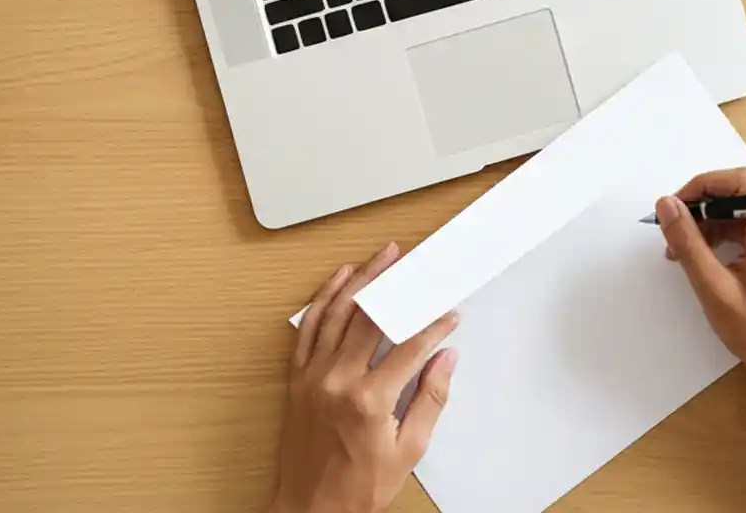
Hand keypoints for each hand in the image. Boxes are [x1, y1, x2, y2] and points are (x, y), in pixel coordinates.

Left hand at [272, 242, 459, 512]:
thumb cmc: (357, 487)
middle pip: (371, 317)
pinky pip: (310, 327)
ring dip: (362, 280)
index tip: (448, 314)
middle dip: (397, 284)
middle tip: (414, 262)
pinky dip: (325, 299)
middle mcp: (337, 380)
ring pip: (339, 313)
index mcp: (369, 400)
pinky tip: (340, 281)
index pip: (409, 347)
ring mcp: (313, 375)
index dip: (433, 325)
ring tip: (381, 258)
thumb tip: (445, 360)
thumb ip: (429, 400)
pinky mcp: (298, 377)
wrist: (310, 509)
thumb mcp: (408, 451)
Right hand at [656, 168, 745, 378]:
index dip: (702, 186)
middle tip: (676, 227)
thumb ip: (687, 241)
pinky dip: (726, 230)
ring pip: (745, 205)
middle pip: (743, 190)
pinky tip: (705, 251)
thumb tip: (666, 205)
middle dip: (704, 204)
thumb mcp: (712, 286)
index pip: (741, 182)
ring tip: (685, 247)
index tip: (674, 207)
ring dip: (712, 219)